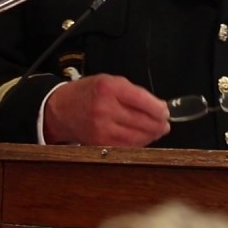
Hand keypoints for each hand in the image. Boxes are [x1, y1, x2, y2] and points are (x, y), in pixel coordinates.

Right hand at [43, 73, 170, 146]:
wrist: (61, 109)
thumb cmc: (88, 93)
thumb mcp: (110, 81)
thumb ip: (134, 92)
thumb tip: (158, 108)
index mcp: (109, 89)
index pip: (142, 101)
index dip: (158, 109)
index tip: (166, 112)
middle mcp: (104, 109)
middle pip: (142, 122)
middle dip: (159, 124)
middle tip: (165, 124)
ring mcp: (101, 129)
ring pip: (137, 137)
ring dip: (151, 135)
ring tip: (156, 131)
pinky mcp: (99, 144)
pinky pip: (127, 146)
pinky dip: (138, 143)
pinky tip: (142, 137)